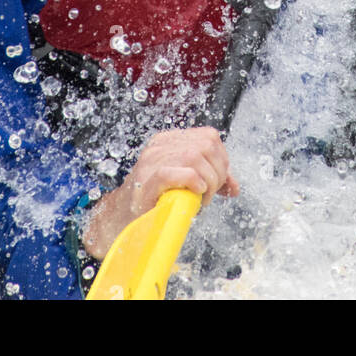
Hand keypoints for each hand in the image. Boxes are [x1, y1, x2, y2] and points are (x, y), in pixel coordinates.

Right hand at [81, 127, 238, 258]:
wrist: (121, 218)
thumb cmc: (154, 201)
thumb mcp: (184, 184)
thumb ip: (209, 180)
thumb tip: (234, 187)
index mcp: (170, 141)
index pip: (209, 136)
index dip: (222, 159)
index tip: (220, 182)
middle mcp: (161, 146)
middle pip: (206, 146)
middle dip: (217, 173)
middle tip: (210, 195)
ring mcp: (151, 161)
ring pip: (194, 157)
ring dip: (207, 182)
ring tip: (202, 199)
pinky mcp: (146, 181)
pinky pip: (174, 172)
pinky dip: (192, 182)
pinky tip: (195, 194)